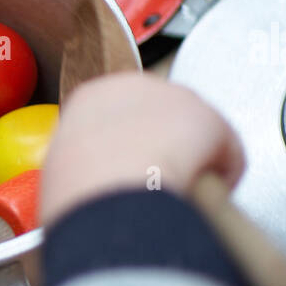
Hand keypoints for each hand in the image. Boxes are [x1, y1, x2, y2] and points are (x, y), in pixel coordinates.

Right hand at [40, 73, 244, 227]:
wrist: (107, 194)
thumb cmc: (78, 193)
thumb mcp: (61, 175)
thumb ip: (79, 167)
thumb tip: (89, 186)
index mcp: (90, 98)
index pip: (120, 114)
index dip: (128, 146)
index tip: (131, 171)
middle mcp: (135, 86)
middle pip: (161, 117)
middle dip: (163, 148)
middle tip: (158, 185)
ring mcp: (176, 98)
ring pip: (194, 133)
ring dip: (193, 161)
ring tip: (183, 195)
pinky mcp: (211, 119)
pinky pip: (225, 154)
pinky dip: (220, 177)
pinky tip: (207, 198)